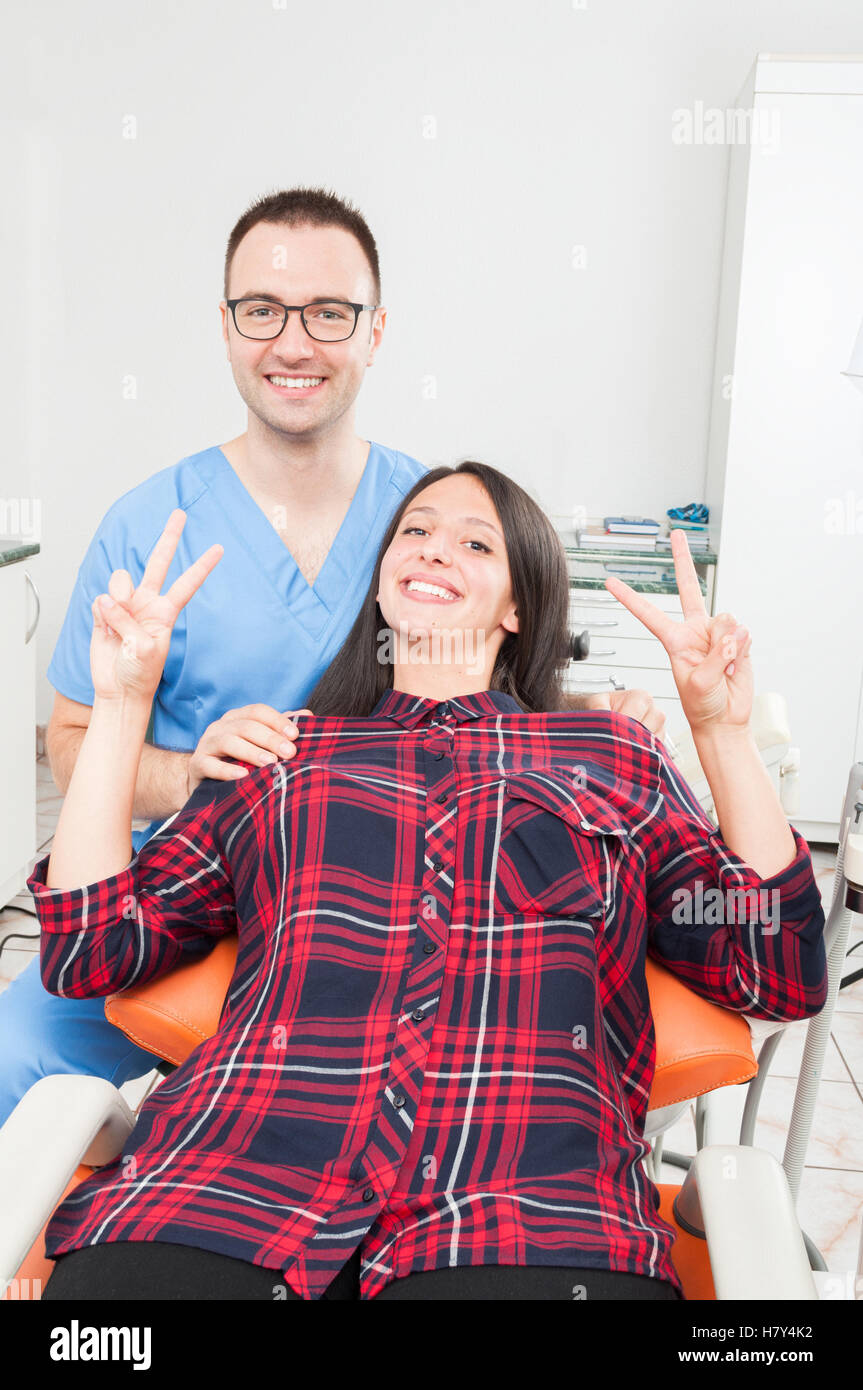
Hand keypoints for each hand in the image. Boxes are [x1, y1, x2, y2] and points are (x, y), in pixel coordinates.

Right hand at [91, 510, 222, 703]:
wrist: (118, 690)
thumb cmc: (140, 675)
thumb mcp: (144, 650)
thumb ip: (128, 621)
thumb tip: (109, 600)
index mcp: (166, 612)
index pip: (187, 583)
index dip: (202, 566)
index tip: (219, 549)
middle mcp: (147, 603)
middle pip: (158, 562)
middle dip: (169, 537)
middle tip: (180, 514)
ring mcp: (126, 605)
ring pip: (121, 580)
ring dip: (118, 595)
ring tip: (116, 618)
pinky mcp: (104, 612)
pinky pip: (100, 598)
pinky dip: (101, 610)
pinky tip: (104, 626)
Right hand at [187, 705, 313, 794]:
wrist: (204, 781)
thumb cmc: (237, 760)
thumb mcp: (259, 744)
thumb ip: (280, 729)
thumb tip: (308, 714)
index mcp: (236, 718)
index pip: (257, 711)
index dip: (277, 721)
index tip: (295, 735)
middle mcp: (220, 727)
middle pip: (246, 726)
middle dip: (270, 738)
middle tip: (290, 753)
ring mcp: (206, 744)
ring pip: (228, 742)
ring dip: (251, 752)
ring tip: (270, 764)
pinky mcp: (197, 765)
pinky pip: (210, 765)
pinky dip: (227, 770)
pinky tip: (243, 776)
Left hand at [603, 529, 752, 733]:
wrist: (726, 719)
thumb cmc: (704, 706)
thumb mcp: (701, 684)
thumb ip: (716, 656)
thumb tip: (734, 634)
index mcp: (674, 640)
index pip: (648, 613)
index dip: (629, 598)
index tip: (609, 582)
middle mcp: (694, 631)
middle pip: (688, 588)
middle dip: (683, 559)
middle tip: (677, 534)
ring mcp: (716, 634)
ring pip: (726, 620)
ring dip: (728, 645)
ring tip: (725, 668)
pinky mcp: (737, 640)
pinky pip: (743, 633)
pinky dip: (743, 650)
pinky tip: (736, 665)